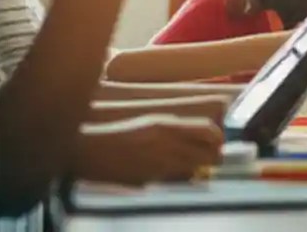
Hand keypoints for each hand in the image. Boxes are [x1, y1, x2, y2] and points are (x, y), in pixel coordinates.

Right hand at [74, 115, 222, 185]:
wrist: (88, 151)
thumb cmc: (119, 134)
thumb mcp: (151, 123)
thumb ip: (176, 130)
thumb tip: (200, 139)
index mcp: (167, 125)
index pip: (210, 131)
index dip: (218, 139)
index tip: (217, 144)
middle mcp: (167, 143)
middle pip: (211, 154)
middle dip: (213, 158)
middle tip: (207, 160)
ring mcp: (160, 164)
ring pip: (196, 171)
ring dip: (197, 171)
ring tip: (188, 167)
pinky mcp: (150, 180)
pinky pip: (176, 182)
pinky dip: (179, 181)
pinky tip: (169, 175)